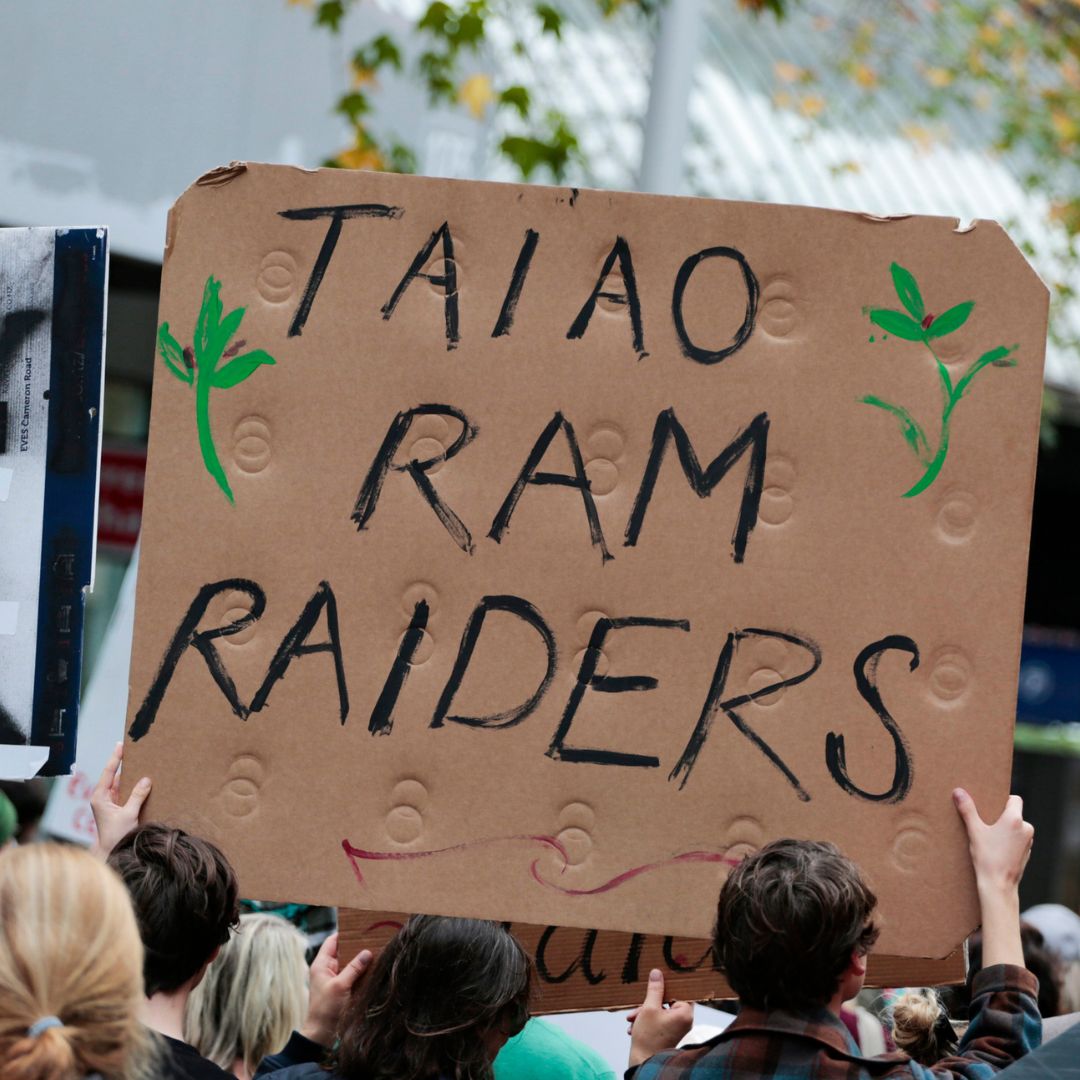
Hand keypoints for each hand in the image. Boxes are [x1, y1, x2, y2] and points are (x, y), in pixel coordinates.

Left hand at [90, 742, 150, 856]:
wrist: (111, 852)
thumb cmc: (116, 836)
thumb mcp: (129, 814)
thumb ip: (137, 796)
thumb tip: (146, 779)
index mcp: (100, 797)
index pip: (108, 773)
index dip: (115, 758)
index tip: (121, 745)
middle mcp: (102, 798)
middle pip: (113, 776)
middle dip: (123, 764)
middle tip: (133, 750)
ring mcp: (108, 803)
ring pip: (120, 784)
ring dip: (130, 776)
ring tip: (141, 763)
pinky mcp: (116, 808)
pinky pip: (125, 792)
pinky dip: (133, 786)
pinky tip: (143, 781)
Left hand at [301, 932, 372, 1046]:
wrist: (321, 1034)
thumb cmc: (325, 1008)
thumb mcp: (340, 986)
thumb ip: (354, 968)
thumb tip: (367, 952)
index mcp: (321, 964)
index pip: (333, 941)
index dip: (344, 933)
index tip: (359, 927)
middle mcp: (328, 969)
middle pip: (343, 951)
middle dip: (357, 946)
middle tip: (373, 937)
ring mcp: (335, 979)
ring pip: (350, 963)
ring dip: (361, 960)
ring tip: (377, 950)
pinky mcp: (342, 989)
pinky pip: (353, 975)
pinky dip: (361, 971)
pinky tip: (374, 968)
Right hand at [627, 969, 693, 1067]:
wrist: (643, 1063)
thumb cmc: (648, 1037)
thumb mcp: (649, 1008)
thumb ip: (654, 989)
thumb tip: (657, 973)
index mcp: (684, 1013)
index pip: (680, 991)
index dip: (669, 984)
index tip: (660, 977)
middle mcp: (684, 1021)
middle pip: (668, 1000)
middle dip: (649, 1002)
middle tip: (638, 1004)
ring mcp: (676, 1028)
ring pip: (660, 1010)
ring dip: (644, 1012)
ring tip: (632, 1018)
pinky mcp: (668, 1033)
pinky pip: (658, 1020)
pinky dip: (646, 1020)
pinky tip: (633, 1026)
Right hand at [953, 789, 1033, 895]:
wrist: (999, 885)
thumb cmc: (987, 858)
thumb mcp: (974, 831)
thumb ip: (967, 809)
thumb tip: (958, 791)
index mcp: (1015, 820)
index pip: (1015, 799)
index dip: (1003, 800)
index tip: (990, 805)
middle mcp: (1026, 829)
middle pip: (1014, 814)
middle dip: (1000, 816)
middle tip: (985, 822)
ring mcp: (1028, 842)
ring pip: (1016, 828)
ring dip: (1005, 829)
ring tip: (989, 837)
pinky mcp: (1026, 853)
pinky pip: (1018, 840)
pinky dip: (1009, 841)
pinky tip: (996, 848)